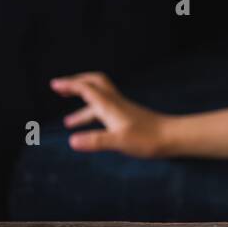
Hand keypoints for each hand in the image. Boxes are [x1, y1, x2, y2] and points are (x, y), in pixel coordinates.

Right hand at [49, 72, 169, 158]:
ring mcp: (122, 110)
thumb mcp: (119, 142)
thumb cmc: (148, 139)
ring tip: (68, 122)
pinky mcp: (128, 118)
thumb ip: (96, 140)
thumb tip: (71, 141)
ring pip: (99, 101)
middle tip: (60, 88)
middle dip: (76, 84)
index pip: (86, 88)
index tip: (54, 84)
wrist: (173, 137)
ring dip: (82, 108)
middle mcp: (115, 104)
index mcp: (110, 105)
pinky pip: (106, 112)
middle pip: (94, 84)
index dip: (70, 84)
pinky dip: (94, 116)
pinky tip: (92, 130)